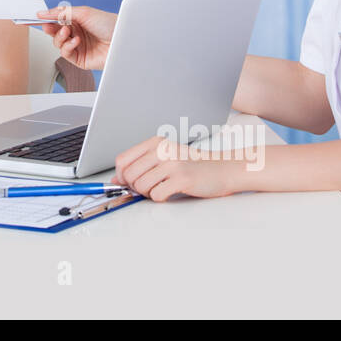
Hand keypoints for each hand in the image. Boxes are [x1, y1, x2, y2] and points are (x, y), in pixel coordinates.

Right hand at [35, 5, 115, 69]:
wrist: (123, 40)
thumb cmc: (109, 24)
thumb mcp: (83, 12)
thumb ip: (61, 13)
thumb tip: (43, 13)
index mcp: (77, 20)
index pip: (56, 19)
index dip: (45, 18)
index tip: (34, 17)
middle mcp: (76, 33)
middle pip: (54, 32)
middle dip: (50, 28)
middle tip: (47, 25)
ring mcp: (77, 46)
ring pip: (57, 43)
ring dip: (60, 37)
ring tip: (68, 31)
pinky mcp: (79, 59)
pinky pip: (65, 53)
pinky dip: (67, 46)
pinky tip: (75, 41)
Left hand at [111, 135, 236, 200]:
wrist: (223, 169)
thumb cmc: (193, 166)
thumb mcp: (165, 159)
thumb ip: (141, 166)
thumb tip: (116, 179)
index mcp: (156, 143)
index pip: (122, 160)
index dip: (121, 176)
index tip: (127, 183)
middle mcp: (162, 150)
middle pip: (129, 175)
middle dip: (135, 187)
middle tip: (149, 188)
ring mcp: (172, 163)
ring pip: (141, 186)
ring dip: (148, 194)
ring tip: (161, 188)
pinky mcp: (182, 178)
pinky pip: (156, 195)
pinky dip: (160, 198)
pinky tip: (170, 192)